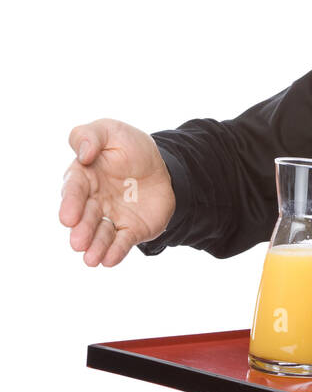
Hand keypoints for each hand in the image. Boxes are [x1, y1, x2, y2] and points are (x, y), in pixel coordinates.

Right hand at [59, 118, 176, 266]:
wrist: (163, 165)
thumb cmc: (129, 147)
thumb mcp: (110, 130)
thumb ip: (90, 136)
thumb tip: (84, 155)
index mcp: (84, 176)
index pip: (75, 189)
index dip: (71, 203)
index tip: (68, 217)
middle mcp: (94, 200)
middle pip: (86, 216)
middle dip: (82, 230)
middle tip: (77, 242)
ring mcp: (111, 217)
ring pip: (101, 234)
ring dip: (95, 246)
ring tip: (91, 260)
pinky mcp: (130, 229)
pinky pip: (122, 241)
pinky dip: (115, 252)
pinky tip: (109, 260)